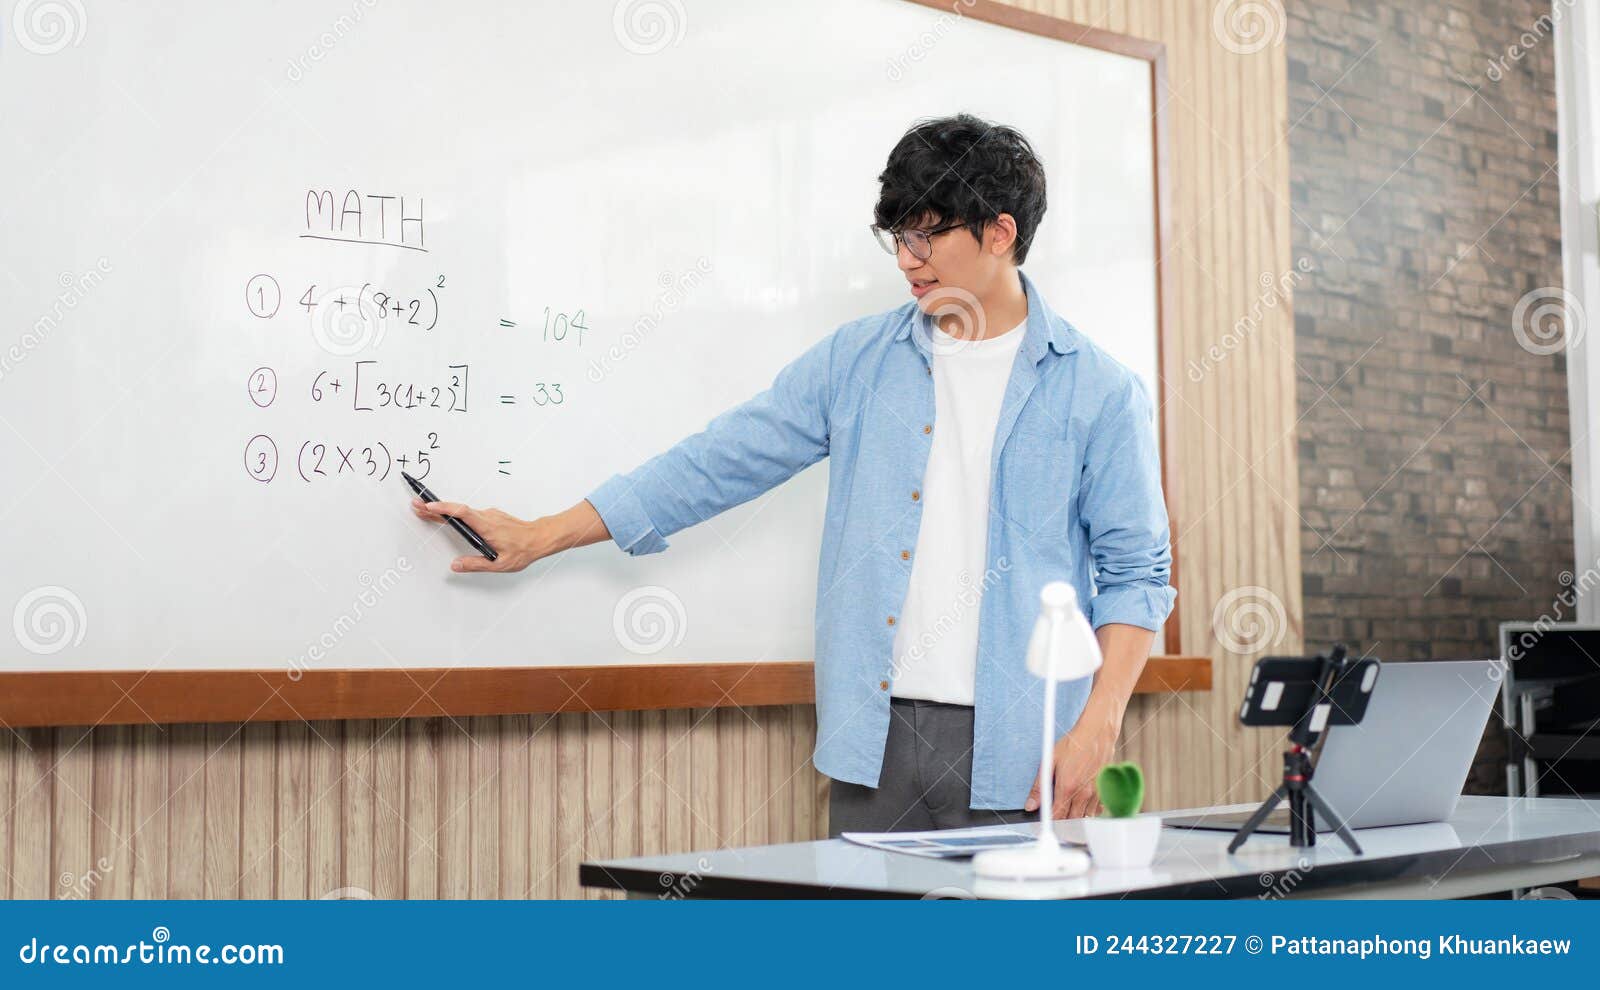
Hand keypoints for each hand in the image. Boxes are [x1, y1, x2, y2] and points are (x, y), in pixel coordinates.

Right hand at [410, 498, 548, 572]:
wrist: (539, 538)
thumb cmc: (523, 550)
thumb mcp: (499, 563)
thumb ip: (476, 564)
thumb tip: (455, 565)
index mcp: (487, 526)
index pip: (462, 513)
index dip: (444, 508)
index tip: (429, 506)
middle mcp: (486, 516)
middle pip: (457, 509)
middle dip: (435, 507)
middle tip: (416, 506)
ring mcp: (489, 514)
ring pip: (462, 511)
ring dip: (444, 510)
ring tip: (425, 510)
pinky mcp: (490, 516)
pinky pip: (469, 513)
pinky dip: (455, 513)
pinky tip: (447, 516)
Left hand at [1023, 708, 1119, 819]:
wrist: (1097, 734)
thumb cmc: (1074, 744)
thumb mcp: (1050, 760)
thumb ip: (1040, 786)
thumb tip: (1030, 804)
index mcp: (1067, 787)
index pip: (1057, 816)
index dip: (1049, 822)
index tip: (1043, 824)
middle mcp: (1083, 793)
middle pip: (1071, 820)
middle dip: (1062, 822)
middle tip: (1055, 816)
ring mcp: (1096, 793)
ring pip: (1084, 817)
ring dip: (1075, 817)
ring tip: (1068, 810)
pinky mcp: (1104, 790)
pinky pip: (1096, 810)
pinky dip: (1088, 811)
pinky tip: (1082, 803)